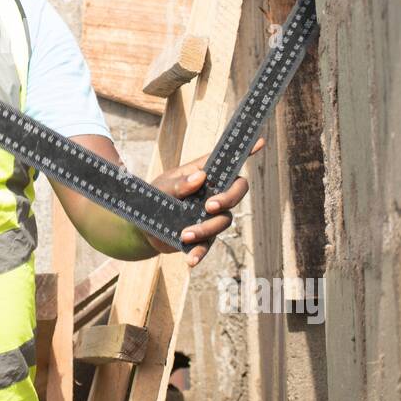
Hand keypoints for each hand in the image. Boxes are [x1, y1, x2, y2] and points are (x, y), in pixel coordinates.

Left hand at [143, 137, 265, 267]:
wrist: (140, 225)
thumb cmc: (153, 197)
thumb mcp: (162, 186)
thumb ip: (179, 183)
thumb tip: (200, 177)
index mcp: (204, 174)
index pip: (227, 161)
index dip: (245, 151)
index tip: (260, 140)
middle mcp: (212, 193)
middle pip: (237, 192)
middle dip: (228, 199)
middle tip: (210, 206)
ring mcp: (210, 216)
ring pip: (224, 221)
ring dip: (206, 228)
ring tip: (184, 234)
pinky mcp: (203, 237)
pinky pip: (207, 245)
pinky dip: (200, 252)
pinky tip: (191, 260)